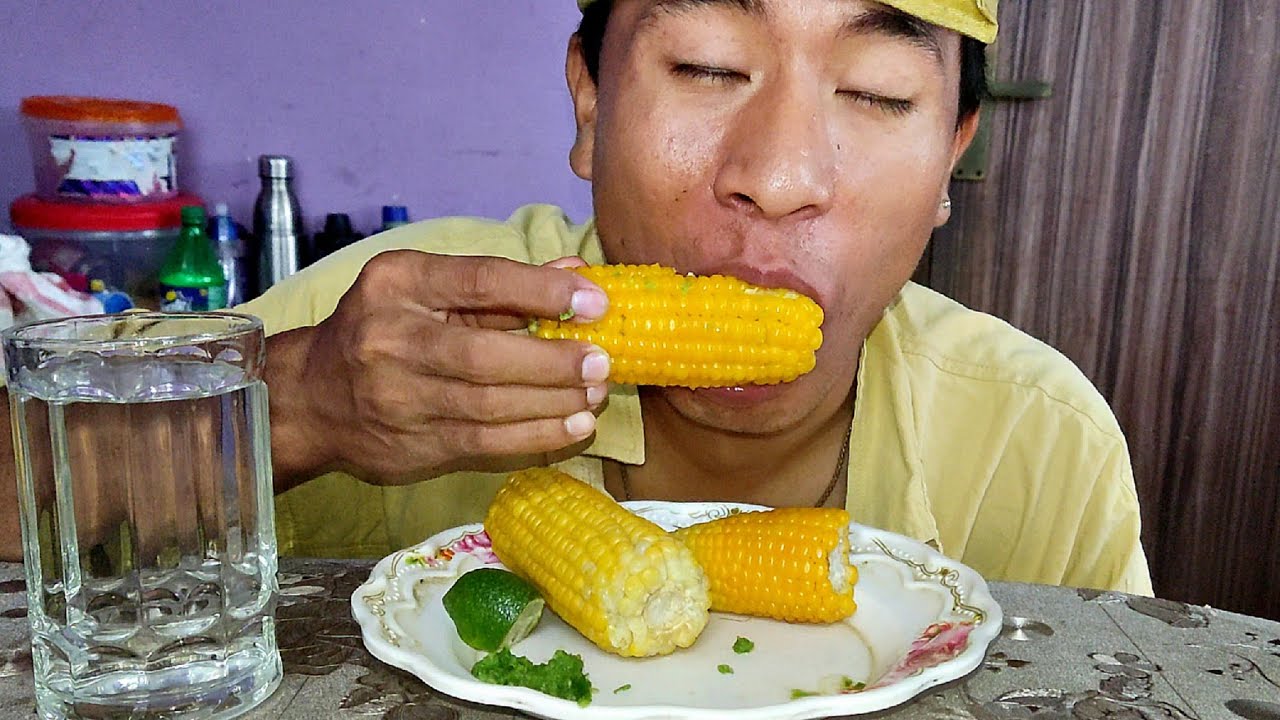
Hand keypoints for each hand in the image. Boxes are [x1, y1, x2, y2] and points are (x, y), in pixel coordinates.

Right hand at [267, 251, 610, 487]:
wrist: (311, 399)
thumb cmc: (381, 330)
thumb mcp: (425, 288)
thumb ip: (500, 284)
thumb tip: (577, 277)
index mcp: (397, 283)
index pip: (479, 281)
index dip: (541, 292)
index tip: (594, 302)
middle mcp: (390, 339)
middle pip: (483, 354)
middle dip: (551, 361)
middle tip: (600, 362)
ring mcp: (397, 399)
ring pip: (488, 406)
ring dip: (552, 403)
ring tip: (593, 395)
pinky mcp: (411, 447)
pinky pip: (485, 443)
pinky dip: (536, 436)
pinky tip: (572, 426)